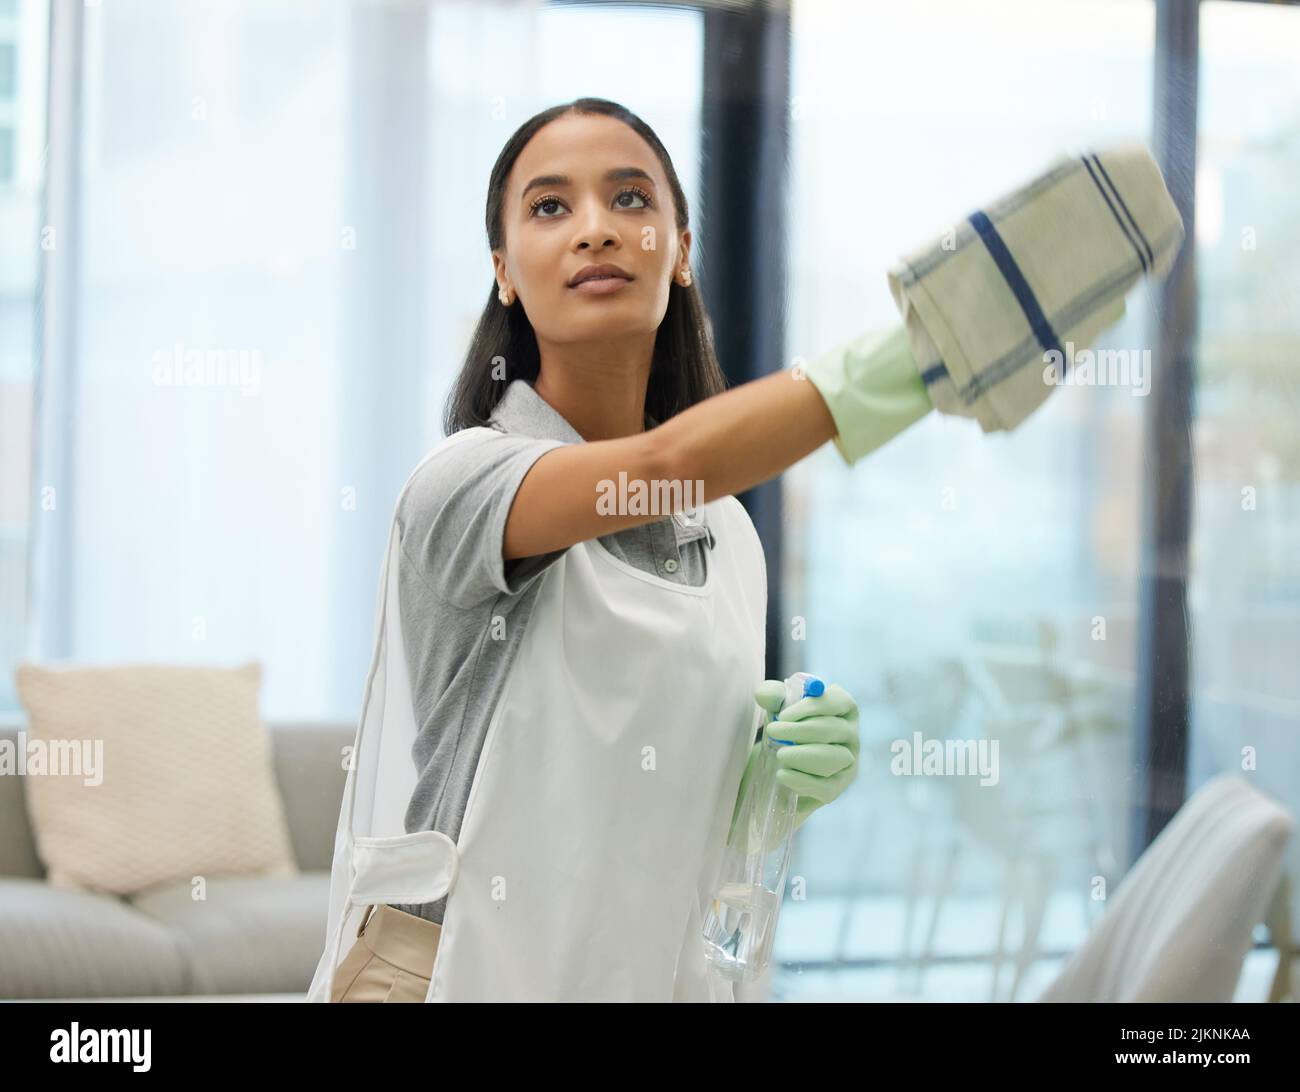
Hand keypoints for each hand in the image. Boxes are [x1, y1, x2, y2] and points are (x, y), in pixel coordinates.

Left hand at [753, 678, 859, 828]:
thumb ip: (772, 696)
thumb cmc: (785, 730)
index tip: (783, 714)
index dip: (810, 707)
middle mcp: (851, 734)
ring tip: (780, 754)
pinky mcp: (837, 787)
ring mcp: (847, 762)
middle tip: (773, 731)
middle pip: (833, 729)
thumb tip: (764, 694)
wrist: (780, 767)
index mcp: (843, 709)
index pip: (838, 702)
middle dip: (799, 731)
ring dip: (802, 755)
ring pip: (832, 758)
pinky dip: (801, 780)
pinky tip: (782, 774)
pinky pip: (825, 786)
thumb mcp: (779, 709)